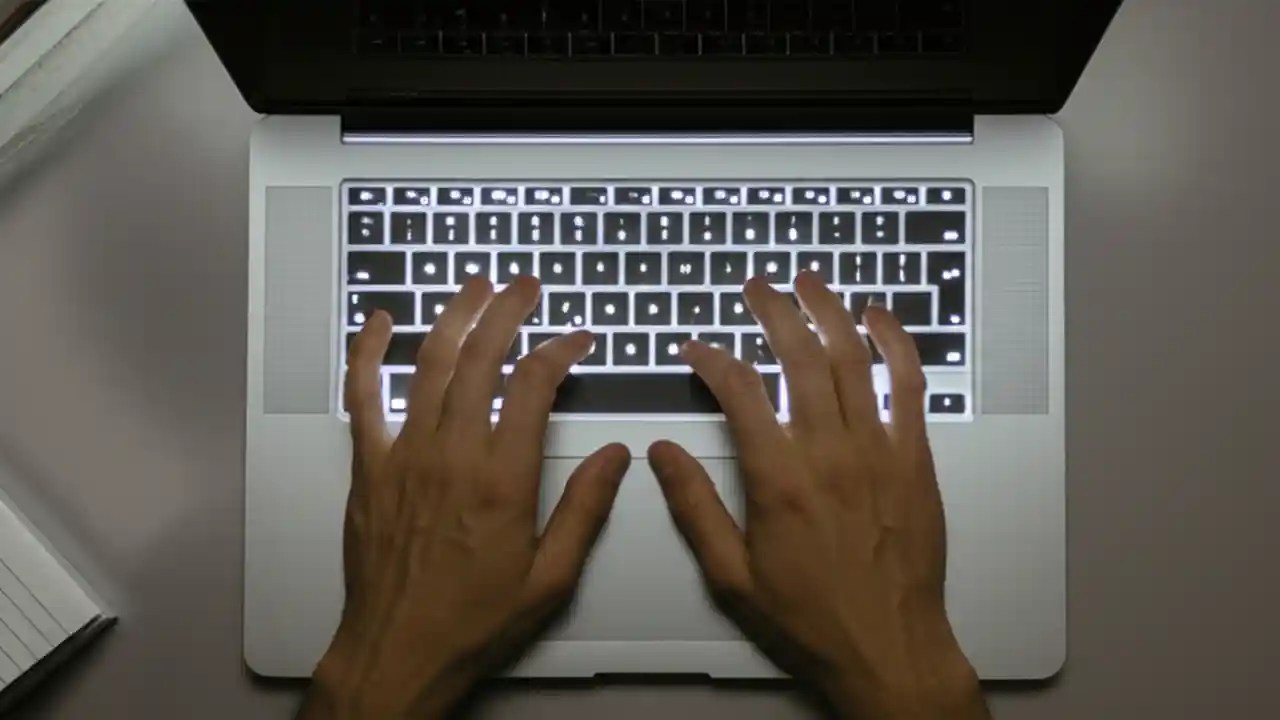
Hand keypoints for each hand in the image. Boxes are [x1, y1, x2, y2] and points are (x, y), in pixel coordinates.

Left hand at [299, 276, 630, 719]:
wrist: (398, 652)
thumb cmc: (473, 622)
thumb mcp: (551, 577)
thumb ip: (584, 509)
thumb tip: (616, 457)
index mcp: (503, 479)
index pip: (534, 386)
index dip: (559, 351)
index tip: (576, 340)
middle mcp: (452, 455)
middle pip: (481, 358)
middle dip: (508, 312)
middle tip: (526, 287)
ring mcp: (405, 455)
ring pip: (428, 364)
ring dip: (454, 316)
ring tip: (475, 286)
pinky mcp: (370, 467)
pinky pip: (363, 396)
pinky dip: (367, 353)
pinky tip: (376, 323)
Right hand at [649, 273, 988, 719]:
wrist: (888, 648)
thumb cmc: (811, 618)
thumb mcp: (731, 575)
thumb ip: (695, 507)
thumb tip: (662, 454)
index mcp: (779, 481)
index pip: (738, 391)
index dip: (712, 359)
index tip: (696, 348)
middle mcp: (829, 455)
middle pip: (799, 358)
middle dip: (774, 311)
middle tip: (758, 287)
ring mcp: (878, 452)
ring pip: (853, 360)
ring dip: (829, 312)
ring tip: (809, 283)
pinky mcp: (915, 459)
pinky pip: (908, 386)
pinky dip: (894, 344)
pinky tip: (879, 319)